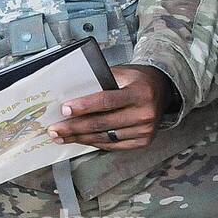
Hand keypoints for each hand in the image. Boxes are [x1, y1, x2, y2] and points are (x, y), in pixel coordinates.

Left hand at [47, 64, 174, 150]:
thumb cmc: (137, 80)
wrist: (162, 91)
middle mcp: (145, 113)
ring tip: (62, 136)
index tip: (64, 110)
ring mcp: (146, 130)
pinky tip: (80, 140)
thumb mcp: (122, 73)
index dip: (84, 106)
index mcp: (140, 92)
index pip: (106, 101)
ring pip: (105, 136)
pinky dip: (94, 142)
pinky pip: (113, 145)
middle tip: (55, 129)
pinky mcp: (143, 141)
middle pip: (103, 123)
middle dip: (74, 127)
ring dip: (80, 138)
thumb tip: (70, 93)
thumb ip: (100, 82)